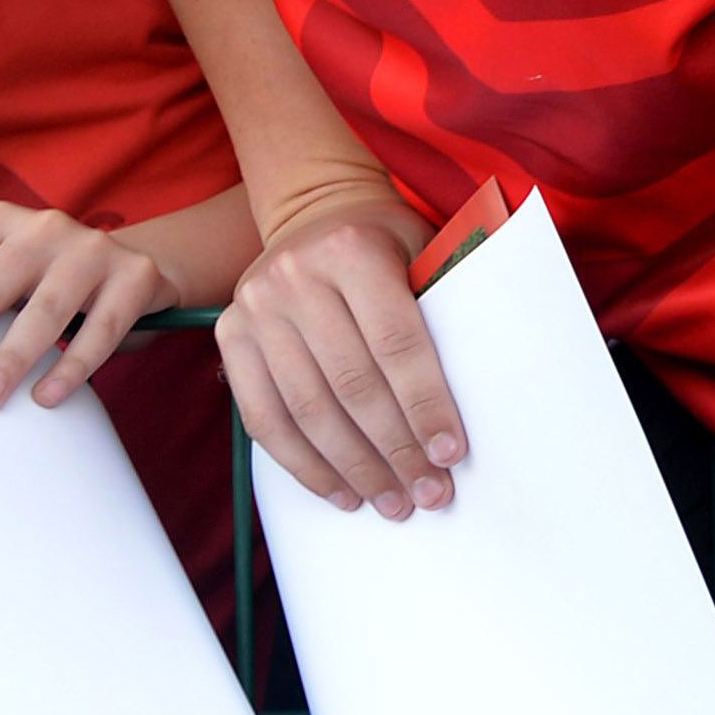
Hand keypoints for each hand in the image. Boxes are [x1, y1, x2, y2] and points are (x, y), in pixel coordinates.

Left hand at [0, 204, 169, 410]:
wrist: (137, 270)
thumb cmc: (50, 283)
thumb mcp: (6, 274)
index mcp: (0, 220)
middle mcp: (45, 227)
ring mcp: (93, 248)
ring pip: (44, 311)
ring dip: (9, 359)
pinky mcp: (136, 276)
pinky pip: (101, 329)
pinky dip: (72, 367)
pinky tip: (46, 395)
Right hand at [220, 187, 457, 516]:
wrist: (318, 211)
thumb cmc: (391, 244)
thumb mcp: (428, 251)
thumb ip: (448, 307)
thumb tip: (486, 396)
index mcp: (354, 252)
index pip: (397, 345)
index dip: (426, 405)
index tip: (452, 454)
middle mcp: (295, 278)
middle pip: (351, 384)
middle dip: (394, 450)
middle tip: (428, 494)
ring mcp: (253, 307)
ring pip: (305, 409)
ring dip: (352, 467)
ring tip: (391, 503)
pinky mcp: (228, 336)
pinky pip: (261, 416)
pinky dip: (302, 462)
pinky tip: (340, 491)